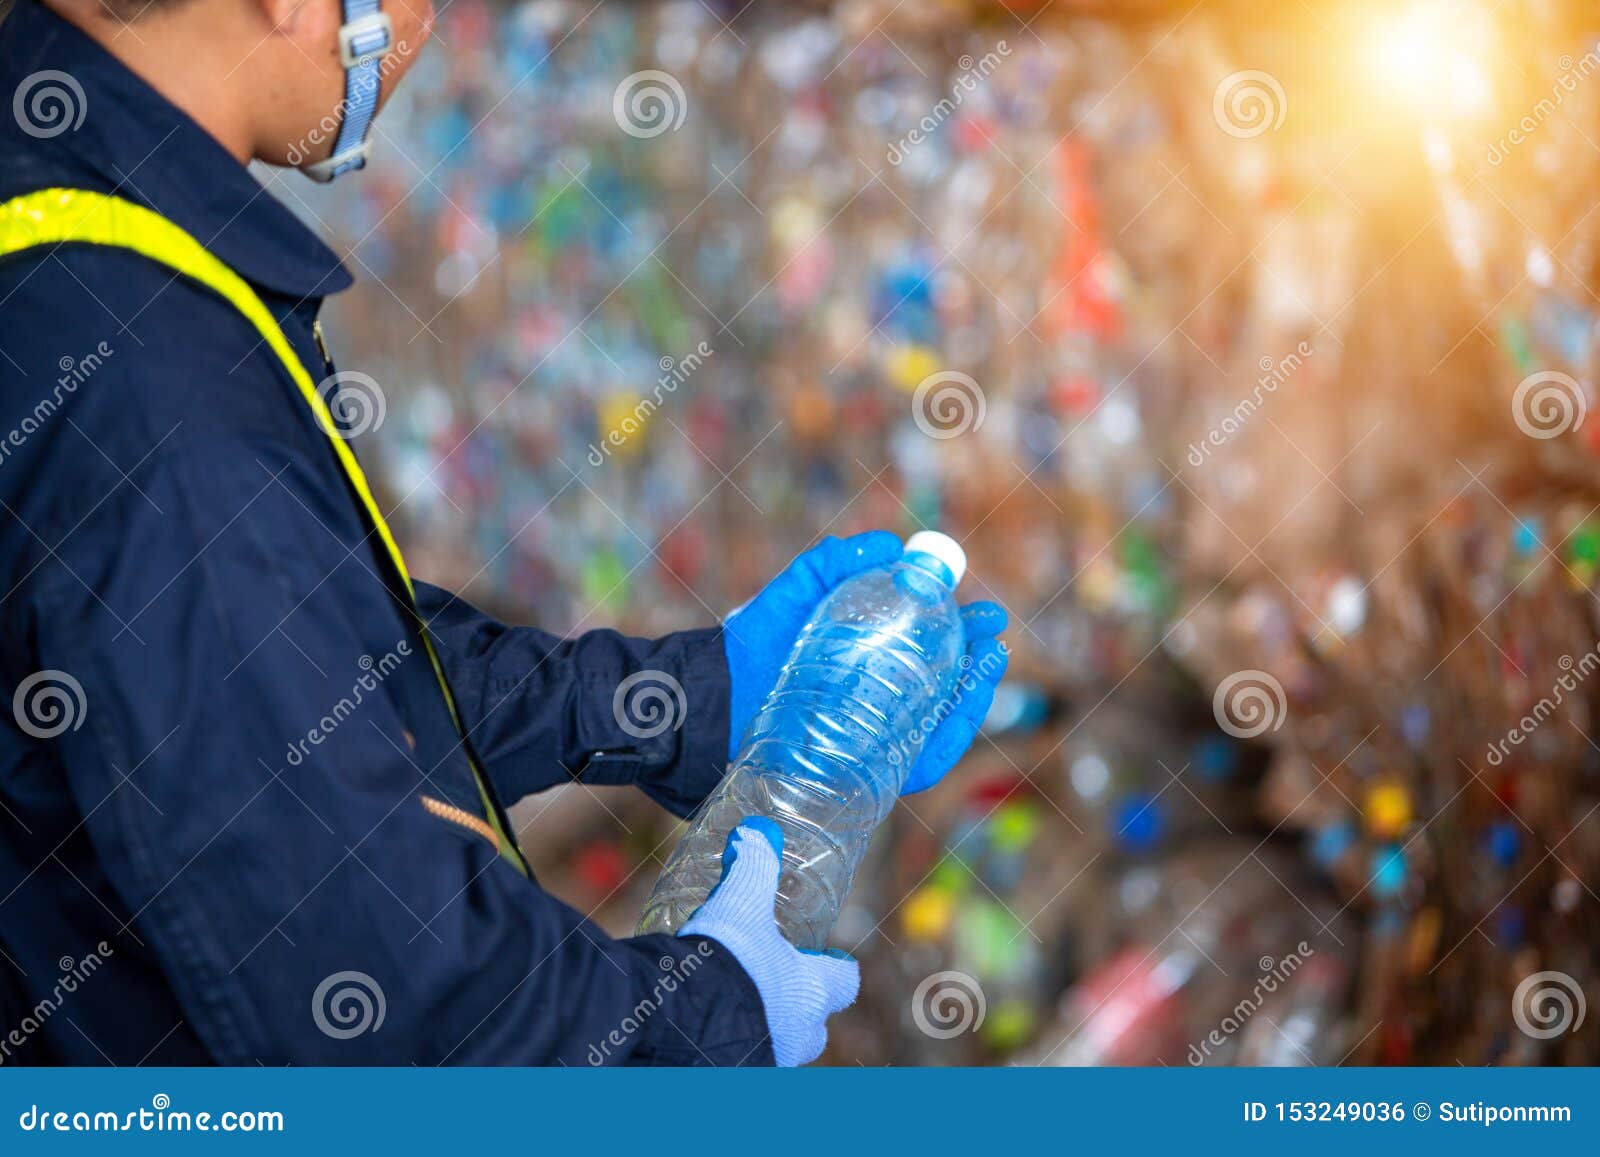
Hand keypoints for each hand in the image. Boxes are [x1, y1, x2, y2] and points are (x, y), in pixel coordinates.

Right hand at [681, 819, 858, 1066]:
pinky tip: (707, 1032)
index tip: (831, 960)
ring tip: (734, 1007)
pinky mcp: (733, 1080)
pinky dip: (733, 1050)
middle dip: (799, 1009)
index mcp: (811, 993)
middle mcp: (798, 1036)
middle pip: (814, 1028)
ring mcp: (767, 1063)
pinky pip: (742, 1065)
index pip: (845, 984)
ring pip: (778, 1048)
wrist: (680, 1022)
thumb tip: (754, 832)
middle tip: (775, 984)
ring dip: (764, 1029)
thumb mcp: (740, 903)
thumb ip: (752, 866)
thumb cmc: (726, 960)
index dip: (837, 970)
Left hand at [723, 530, 1008, 793]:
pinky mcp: (866, 771)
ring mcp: (876, 738)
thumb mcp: (798, 593)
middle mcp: (880, 703)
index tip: (984, 616)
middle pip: (946, 687)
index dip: (964, 635)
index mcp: (872, 663)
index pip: (932, 651)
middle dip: (978, 663)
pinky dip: (950, 740)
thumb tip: (893, 546)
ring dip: (974, 698)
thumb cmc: (752, 645)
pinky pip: (921, 763)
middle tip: (992, 639)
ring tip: (986, 665)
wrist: (713, 696)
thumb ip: (836, 564)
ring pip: (941, 724)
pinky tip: (963, 711)